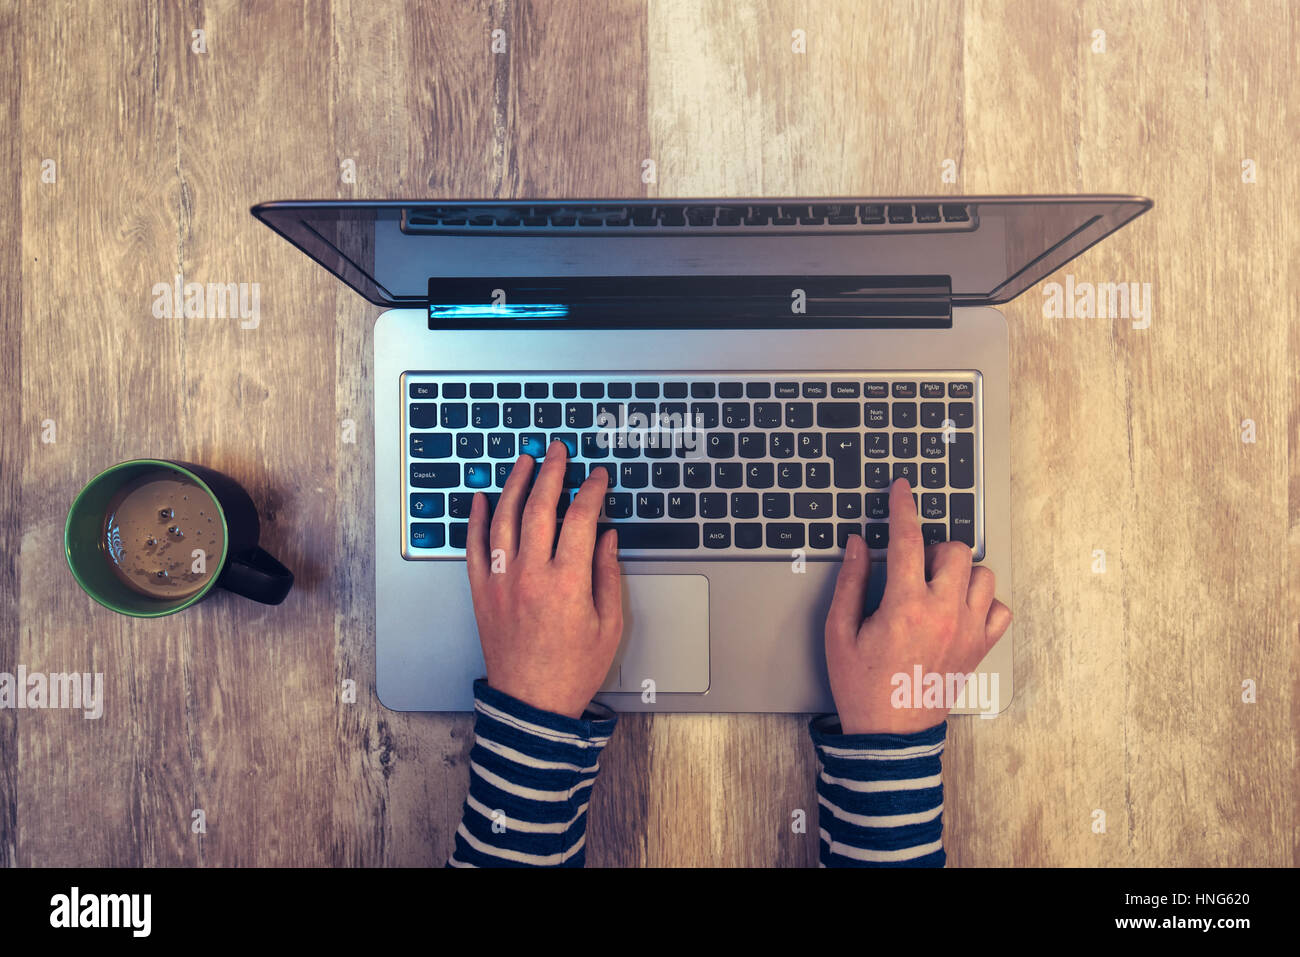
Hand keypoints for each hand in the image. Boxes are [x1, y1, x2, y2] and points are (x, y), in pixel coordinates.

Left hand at [465, 440, 623, 718]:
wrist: (531, 705)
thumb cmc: (573, 669)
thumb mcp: (609, 624)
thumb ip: (607, 574)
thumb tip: (605, 536)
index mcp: (568, 582)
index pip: (580, 519)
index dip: (591, 491)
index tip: (597, 477)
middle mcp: (531, 575)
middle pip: (539, 508)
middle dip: (551, 473)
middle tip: (557, 451)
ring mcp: (501, 582)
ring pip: (503, 519)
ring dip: (514, 484)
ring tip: (523, 461)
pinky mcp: (481, 592)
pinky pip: (474, 547)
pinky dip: (476, 519)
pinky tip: (482, 498)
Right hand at [824, 478, 1011, 733]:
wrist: (889, 735)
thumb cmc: (861, 685)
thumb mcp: (839, 631)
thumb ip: (851, 581)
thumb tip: (860, 544)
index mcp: (905, 606)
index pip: (908, 538)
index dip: (903, 506)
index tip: (901, 488)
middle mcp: (944, 613)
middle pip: (956, 550)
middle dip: (933, 548)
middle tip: (912, 566)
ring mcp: (969, 631)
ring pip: (984, 575)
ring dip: (960, 572)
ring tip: (936, 586)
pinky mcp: (981, 648)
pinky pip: (1001, 609)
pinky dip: (984, 602)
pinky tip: (959, 609)